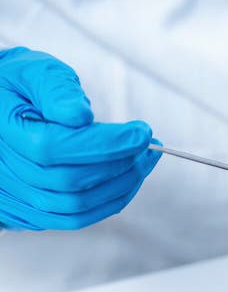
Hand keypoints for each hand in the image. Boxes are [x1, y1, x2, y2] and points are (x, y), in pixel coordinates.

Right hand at [0, 47, 160, 229]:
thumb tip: (79, 115)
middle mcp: (3, 170)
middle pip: (70, 181)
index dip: (105, 143)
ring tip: (145, 160)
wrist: (4, 107)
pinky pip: (73, 218)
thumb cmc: (21, 87)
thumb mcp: (35, 72)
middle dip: (120, 163)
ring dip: (121, 185)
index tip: (142, 132)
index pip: (56, 146)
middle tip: (149, 145)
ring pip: (76, 205)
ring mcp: (14, 196)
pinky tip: (128, 180)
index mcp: (3, 131)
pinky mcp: (29, 210)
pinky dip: (108, 202)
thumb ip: (56, 90)